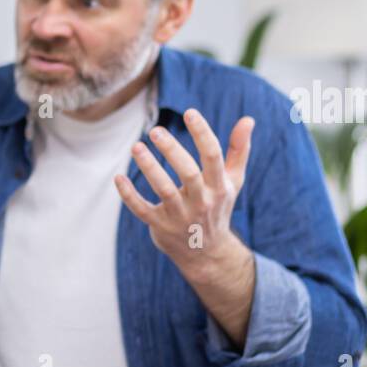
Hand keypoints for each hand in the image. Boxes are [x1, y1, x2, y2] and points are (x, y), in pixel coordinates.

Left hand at [114, 108, 254, 282]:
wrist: (206, 253)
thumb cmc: (217, 207)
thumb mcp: (233, 181)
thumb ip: (239, 150)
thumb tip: (248, 119)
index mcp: (219, 187)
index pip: (213, 156)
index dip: (202, 133)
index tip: (189, 113)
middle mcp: (202, 201)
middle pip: (188, 173)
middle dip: (172, 151)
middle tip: (155, 131)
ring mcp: (180, 215)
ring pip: (164, 190)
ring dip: (149, 168)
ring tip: (136, 147)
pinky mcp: (160, 226)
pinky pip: (142, 210)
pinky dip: (129, 195)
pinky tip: (118, 178)